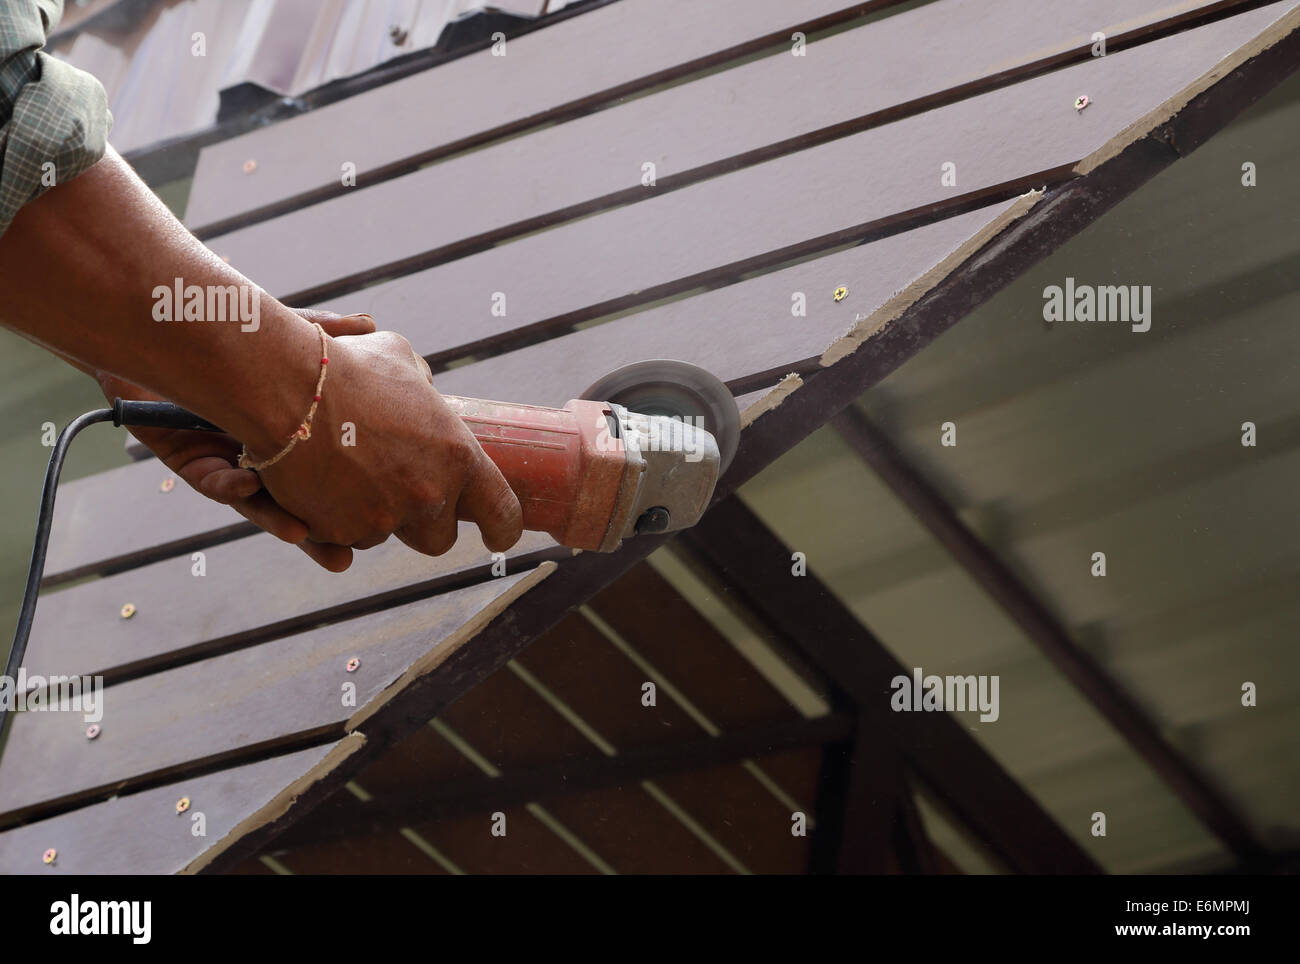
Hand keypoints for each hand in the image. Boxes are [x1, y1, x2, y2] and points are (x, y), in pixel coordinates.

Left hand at [98, 309, 372, 571]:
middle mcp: (262, 452)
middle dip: (318, 536)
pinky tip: (246, 485)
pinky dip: (227, 484)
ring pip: (254, 502)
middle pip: (295, 503)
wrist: (161, 321)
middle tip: (342, 560)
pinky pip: (209, 480)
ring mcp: (226, 460)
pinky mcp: (185, 458)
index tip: (383, 512)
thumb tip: (370, 324)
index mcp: (292, 431)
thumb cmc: (226, 329)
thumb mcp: (287, 331)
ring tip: (301, 535)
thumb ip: (325, 334)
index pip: (329, 471)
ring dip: (276, 520)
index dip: (352, 495)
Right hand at [249, 327, 522, 564]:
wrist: (284, 389)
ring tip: (349, 478)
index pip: (501, 512)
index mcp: (458, 455)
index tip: (499, 538)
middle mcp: (430, 494)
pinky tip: (321, 485)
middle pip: (439, 539)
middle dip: (425, 525)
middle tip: (404, 502)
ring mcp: (386, 518)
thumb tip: (427, 394)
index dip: (503, 530)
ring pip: (388, 537)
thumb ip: (423, 388)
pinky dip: (337, 519)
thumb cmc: (345, 368)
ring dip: (376, 517)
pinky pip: (347, 538)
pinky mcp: (343, 533)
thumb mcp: (400, 361)